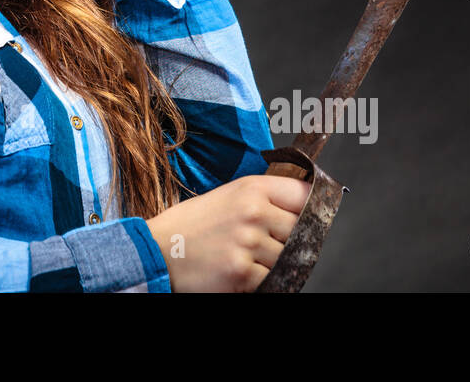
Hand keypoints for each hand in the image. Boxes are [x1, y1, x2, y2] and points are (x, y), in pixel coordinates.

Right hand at [144, 174, 311, 291]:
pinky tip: (241, 271)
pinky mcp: (242, 272)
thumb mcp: (227, 196)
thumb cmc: (191, 225)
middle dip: (291, 240)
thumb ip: (262, 198)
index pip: (305, 195)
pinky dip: (261, 280)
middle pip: (302, 230)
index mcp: (252, 188)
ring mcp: (249, 243)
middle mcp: (254, 212)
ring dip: (274, 263)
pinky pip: (272, 280)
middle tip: (268, 243)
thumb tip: (301, 208)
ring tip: (247, 257)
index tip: (312, 215)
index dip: (311, 207)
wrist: (157, 251)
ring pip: (289, 258)